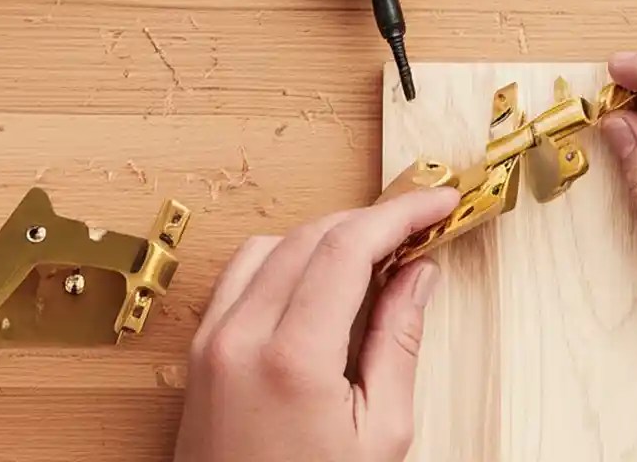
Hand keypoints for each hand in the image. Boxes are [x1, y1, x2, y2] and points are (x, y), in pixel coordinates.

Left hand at [174, 188, 458, 461]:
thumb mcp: (380, 434)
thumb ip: (398, 342)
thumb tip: (418, 276)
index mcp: (291, 358)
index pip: (349, 247)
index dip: (400, 214)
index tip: (437, 202)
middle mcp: (240, 337)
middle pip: (310, 236)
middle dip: (369, 221)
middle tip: (418, 228)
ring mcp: (212, 343)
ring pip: (271, 246)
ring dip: (325, 237)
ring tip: (375, 257)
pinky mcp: (200, 353)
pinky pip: (240, 276)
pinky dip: (284, 260)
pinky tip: (319, 282)